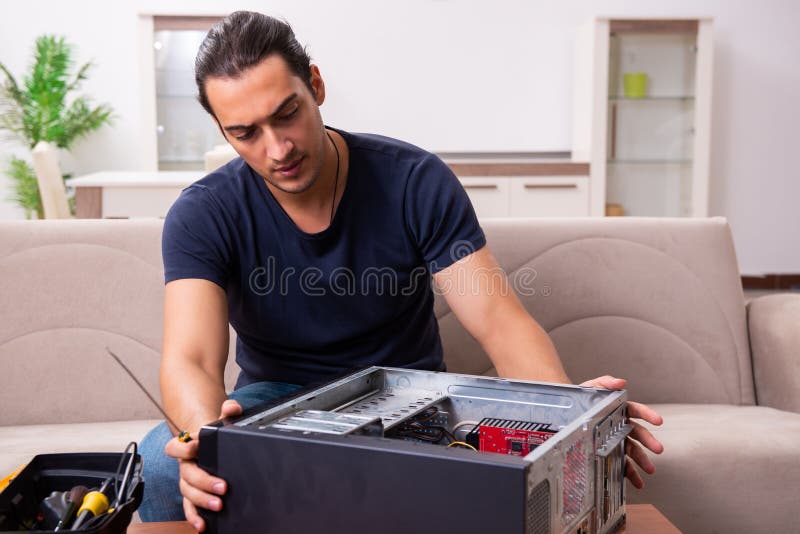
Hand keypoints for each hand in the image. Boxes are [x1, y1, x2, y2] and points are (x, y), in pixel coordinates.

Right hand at [164, 399, 242, 531]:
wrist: (207, 441)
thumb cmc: (212, 432)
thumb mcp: (221, 419)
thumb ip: (227, 410)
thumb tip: (231, 407)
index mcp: (188, 446)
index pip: (175, 447)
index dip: (184, 448)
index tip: (197, 446)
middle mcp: (185, 464)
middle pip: (187, 475)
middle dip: (204, 482)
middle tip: (222, 486)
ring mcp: (188, 480)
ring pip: (188, 493)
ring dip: (202, 501)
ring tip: (218, 505)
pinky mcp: (194, 493)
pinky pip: (189, 507)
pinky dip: (194, 517)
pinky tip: (203, 525)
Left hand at [580, 375, 663, 488]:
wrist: (567, 412)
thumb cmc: (583, 399)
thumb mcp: (592, 387)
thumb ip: (607, 382)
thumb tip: (621, 381)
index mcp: (619, 410)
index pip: (636, 411)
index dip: (648, 415)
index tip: (658, 421)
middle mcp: (621, 425)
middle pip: (637, 433)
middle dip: (649, 441)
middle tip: (658, 449)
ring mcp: (616, 439)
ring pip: (632, 450)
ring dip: (642, 460)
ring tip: (650, 470)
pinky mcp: (609, 451)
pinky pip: (621, 463)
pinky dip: (630, 473)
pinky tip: (637, 481)